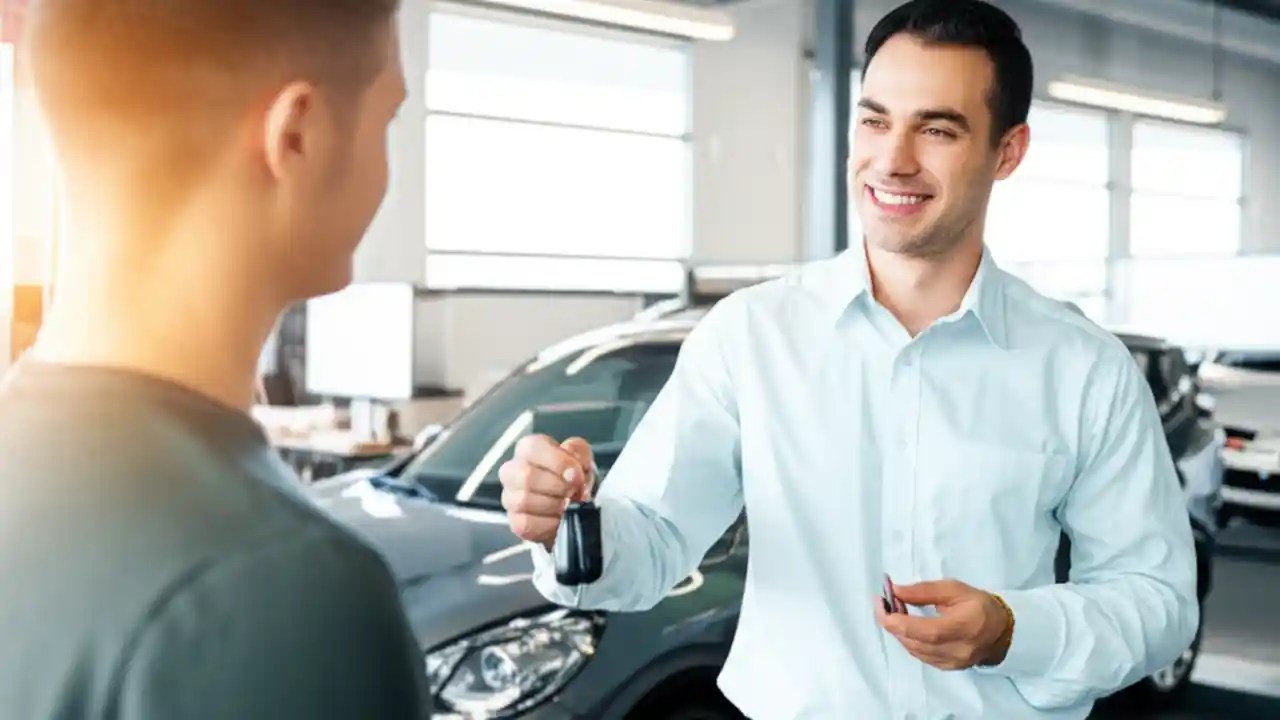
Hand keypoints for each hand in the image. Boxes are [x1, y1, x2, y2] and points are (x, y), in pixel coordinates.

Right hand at [499, 435, 595, 549]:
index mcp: (527, 449)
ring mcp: (510, 498)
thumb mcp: (581, 456)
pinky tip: (559, 519)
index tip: (576, 475)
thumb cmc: (572, 476)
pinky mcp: (515, 522)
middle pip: (526, 476)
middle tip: (574, 492)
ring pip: (524, 501)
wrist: (574, 502)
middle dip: (557, 487)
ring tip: (568, 505)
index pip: (533, 448)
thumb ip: (578, 453)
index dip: (558, 462)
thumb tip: (572, 470)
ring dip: (554, 505)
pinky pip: (526, 524)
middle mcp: (512, 471)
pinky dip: (549, 524)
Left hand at [874, 579, 1010, 670]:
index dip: (893, 618)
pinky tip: (909, 627)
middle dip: (892, 622)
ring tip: (897, 612)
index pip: (917, 629)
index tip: (880, 601)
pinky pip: (920, 655)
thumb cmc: (979, 605)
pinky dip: (909, 641)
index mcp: (959, 627)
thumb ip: (923, 591)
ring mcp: (951, 662)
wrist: (1002, 631)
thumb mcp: (954, 589)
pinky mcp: (948, 667)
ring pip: (913, 649)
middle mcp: (955, 650)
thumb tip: (896, 591)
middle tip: (887, 603)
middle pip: (911, 641)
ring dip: (899, 631)